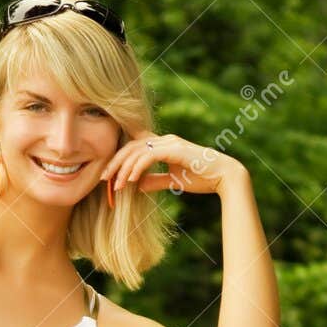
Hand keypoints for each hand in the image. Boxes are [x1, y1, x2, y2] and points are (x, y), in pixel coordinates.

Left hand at [100, 131, 244, 196]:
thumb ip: (156, 181)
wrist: (224, 176)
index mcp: (164, 145)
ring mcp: (170, 143)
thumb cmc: (202, 178)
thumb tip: (139, 185)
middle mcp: (165, 140)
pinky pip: (150, 156)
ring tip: (115, 185)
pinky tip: (131, 180)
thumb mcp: (173, 181)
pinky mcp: (175, 149)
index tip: (109, 178)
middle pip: (131, 147)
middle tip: (102, 180)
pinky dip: (138, 167)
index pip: (135, 149)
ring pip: (137, 151)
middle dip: (115, 163)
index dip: (119, 162)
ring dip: (124, 169)